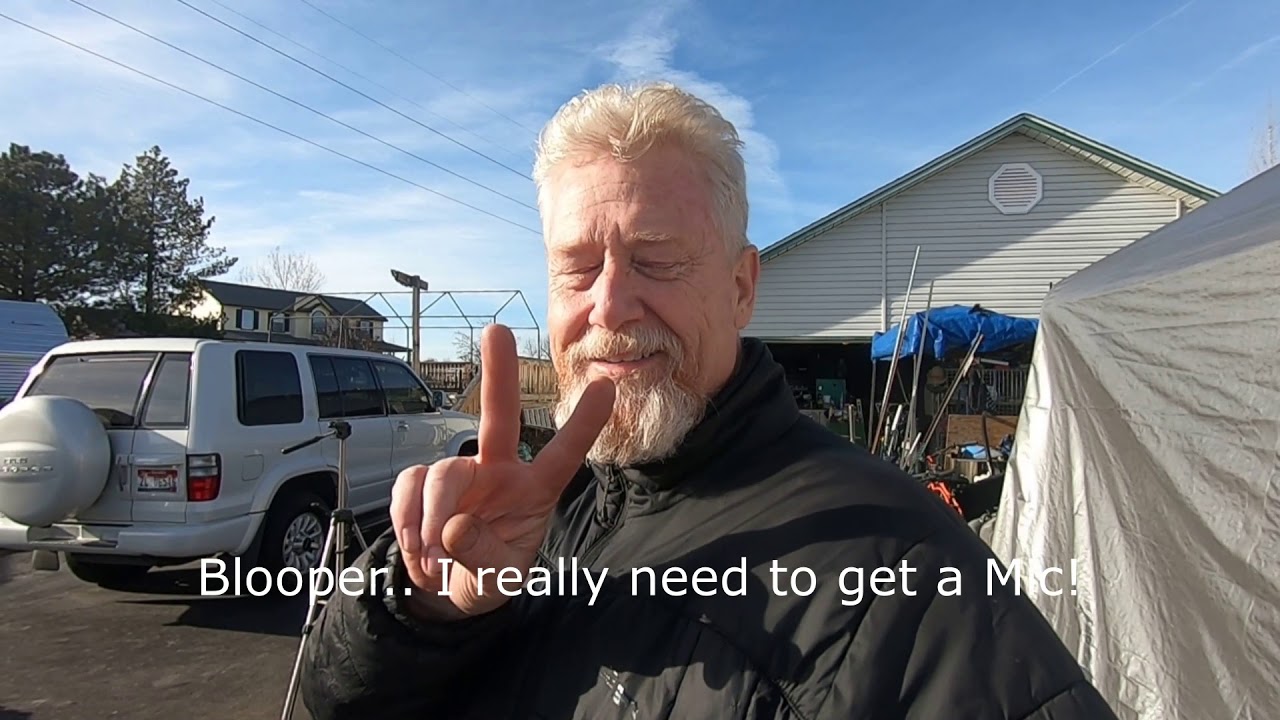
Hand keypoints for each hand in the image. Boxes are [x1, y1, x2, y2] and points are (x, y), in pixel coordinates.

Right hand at [391, 323, 614, 619]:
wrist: (446, 590)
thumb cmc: (488, 577)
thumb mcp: (497, 582)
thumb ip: (481, 559)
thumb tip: (453, 528)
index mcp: (534, 492)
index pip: (564, 455)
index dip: (584, 424)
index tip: (608, 387)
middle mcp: (499, 471)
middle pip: (499, 417)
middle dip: (499, 373)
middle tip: (497, 331)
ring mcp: (461, 474)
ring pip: (443, 473)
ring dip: (432, 517)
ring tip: (433, 560)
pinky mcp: (422, 482)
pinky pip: (409, 486)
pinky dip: (406, 520)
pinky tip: (416, 550)